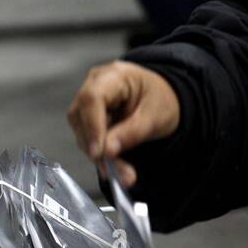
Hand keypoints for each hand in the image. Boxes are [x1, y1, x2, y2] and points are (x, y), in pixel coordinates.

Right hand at [66, 60, 180, 187]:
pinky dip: (101, 155)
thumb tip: (107, 151)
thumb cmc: (161, 100)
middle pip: (81, 116)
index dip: (92, 126)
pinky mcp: (90, 117)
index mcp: (114, 75)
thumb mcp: (154, 117)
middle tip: (115, 171)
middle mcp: (96, 84)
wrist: (165, 101)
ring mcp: (90, 101)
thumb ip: (131, 133)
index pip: (92, 98)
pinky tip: (116, 167)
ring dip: (99, 155)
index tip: (98, 152)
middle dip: (96, 147)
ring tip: (123, 172)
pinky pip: (88, 138)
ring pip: (81, 131)